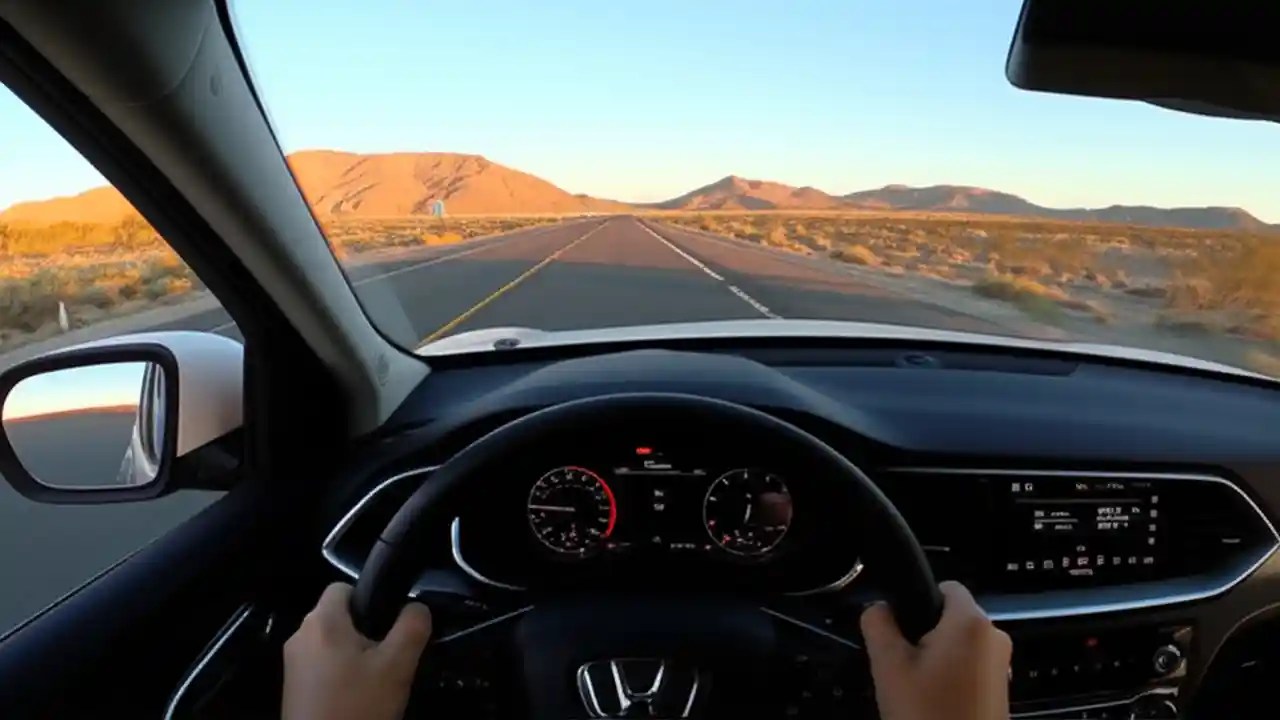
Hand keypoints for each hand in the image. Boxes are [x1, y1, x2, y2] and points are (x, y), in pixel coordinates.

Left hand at [283, 583, 432, 719]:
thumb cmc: (358, 705)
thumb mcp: (397, 666)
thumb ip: (412, 627)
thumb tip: (416, 607)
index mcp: (321, 621)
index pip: (342, 586)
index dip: (369, 598)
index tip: (388, 624)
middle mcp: (299, 635)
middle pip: (337, 616)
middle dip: (364, 630)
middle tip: (388, 655)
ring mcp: (292, 663)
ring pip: (330, 643)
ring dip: (352, 654)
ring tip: (375, 680)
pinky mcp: (292, 687)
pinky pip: (320, 665)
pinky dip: (338, 673)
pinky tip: (356, 696)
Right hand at [861, 581, 1011, 719]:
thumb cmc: (925, 712)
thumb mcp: (888, 666)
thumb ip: (877, 624)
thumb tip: (879, 608)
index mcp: (971, 622)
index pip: (945, 585)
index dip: (917, 600)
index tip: (899, 630)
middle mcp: (995, 637)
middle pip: (950, 617)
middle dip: (924, 634)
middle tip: (903, 665)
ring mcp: (1002, 666)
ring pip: (958, 645)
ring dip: (936, 658)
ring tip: (917, 689)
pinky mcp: (1001, 689)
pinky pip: (970, 667)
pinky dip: (951, 677)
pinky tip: (934, 703)